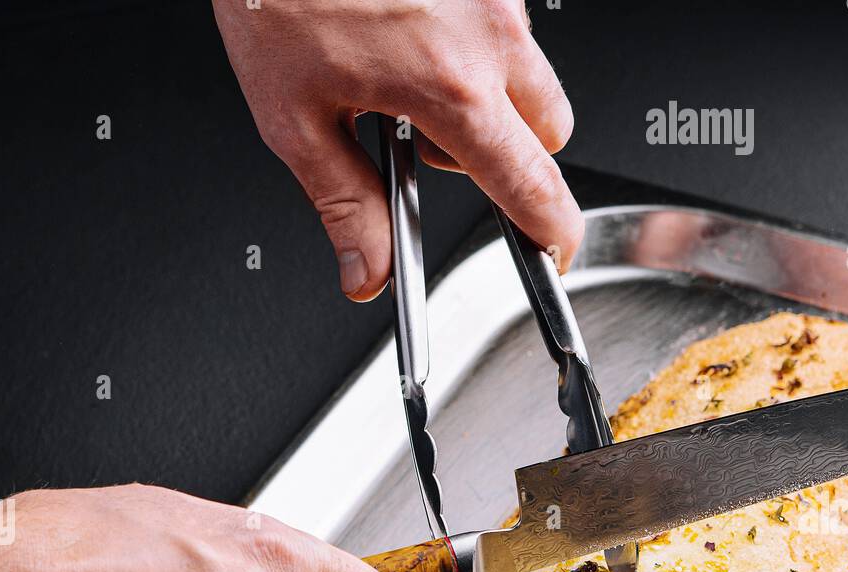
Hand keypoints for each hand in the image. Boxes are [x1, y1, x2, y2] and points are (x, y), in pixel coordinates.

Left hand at [214, 0, 582, 298]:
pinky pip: (501, 20)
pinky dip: (468, 39)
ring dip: (486, 90)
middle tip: (430, 139)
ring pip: (527, 70)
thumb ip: (344, 204)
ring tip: (404, 70)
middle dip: (507, 152)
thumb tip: (368, 271)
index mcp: (448, 85)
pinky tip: (407, 28)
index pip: (530, 183)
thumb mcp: (295, 119)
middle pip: (548, 130)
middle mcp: (488, 30)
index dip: (549, 229)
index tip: (552, 249)